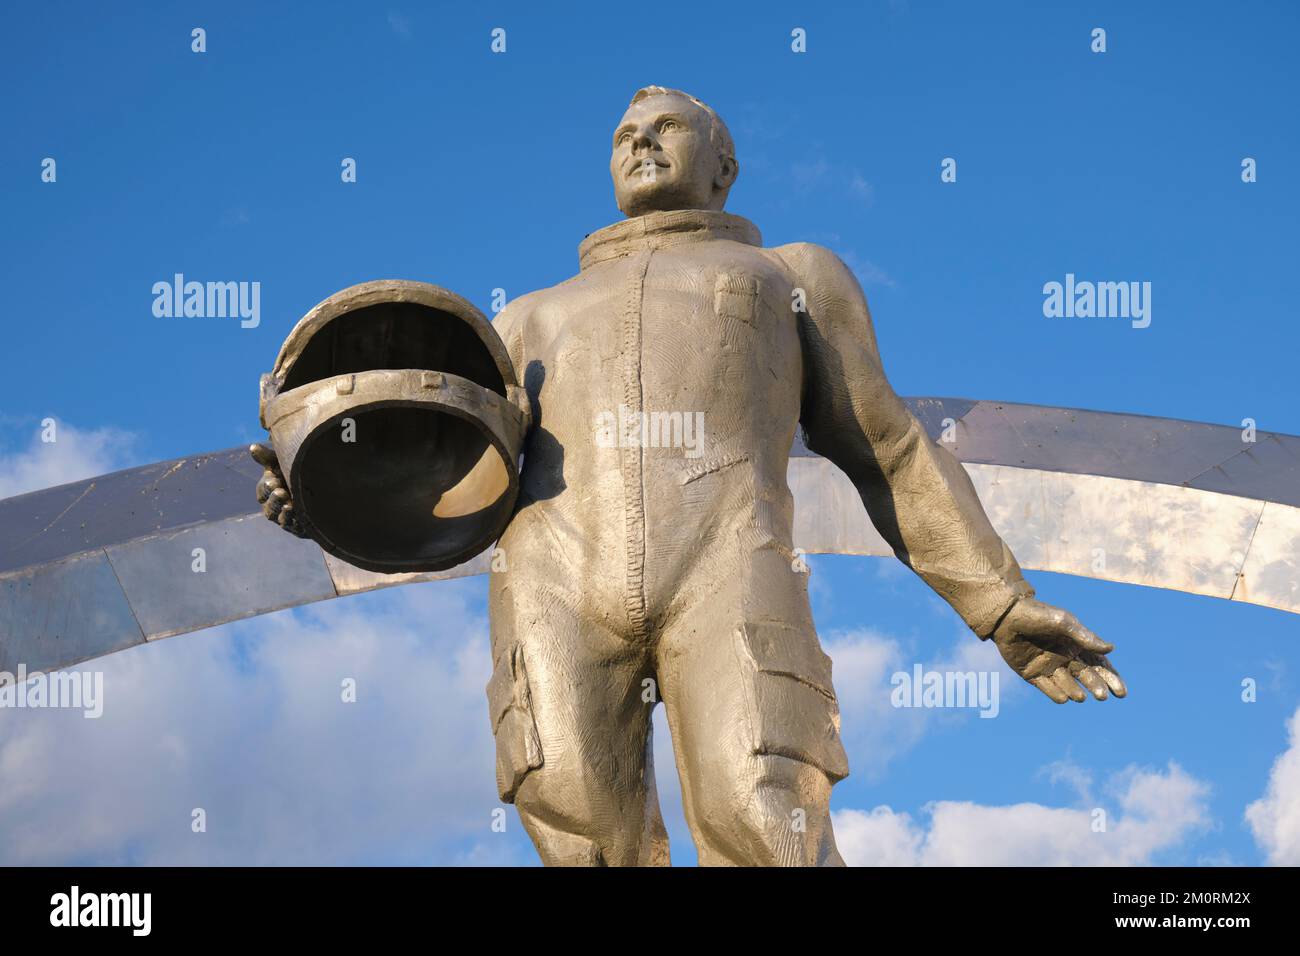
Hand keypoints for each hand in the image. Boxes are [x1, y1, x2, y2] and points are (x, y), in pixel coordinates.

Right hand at [250, 443, 307, 537]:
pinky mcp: (297, 526)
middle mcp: (274, 506)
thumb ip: (269, 458)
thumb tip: (253, 447)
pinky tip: (298, 512)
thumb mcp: (282, 464)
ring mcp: (284, 518)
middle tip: (280, 490)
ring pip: (279, 517)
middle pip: (269, 506)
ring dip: (283, 510)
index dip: (267, 486)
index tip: (274, 478)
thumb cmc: (294, 474)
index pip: (263, 490)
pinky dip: (293, 519)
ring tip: (289, 503)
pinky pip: (293, 525)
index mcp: (268, 491)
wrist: (320, 492)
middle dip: (274, 499)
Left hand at [990, 597, 1125, 703]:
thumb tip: (1111, 649)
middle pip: (1087, 678)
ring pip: (1069, 686)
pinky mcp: (1032, 675)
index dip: (1111, 678)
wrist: (1006, 617)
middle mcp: (1065, 658)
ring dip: (1075, 692)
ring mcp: (1049, 668)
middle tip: (1101, 696)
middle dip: (1096, 687)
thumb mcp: (1063, 623)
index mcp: (1076, 645)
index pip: (1099, 665)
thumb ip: (1085, 637)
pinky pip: (1048, 689)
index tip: (1121, 693)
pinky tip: (1064, 696)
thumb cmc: (1037, 615)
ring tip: (1079, 695)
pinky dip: (1056, 694)